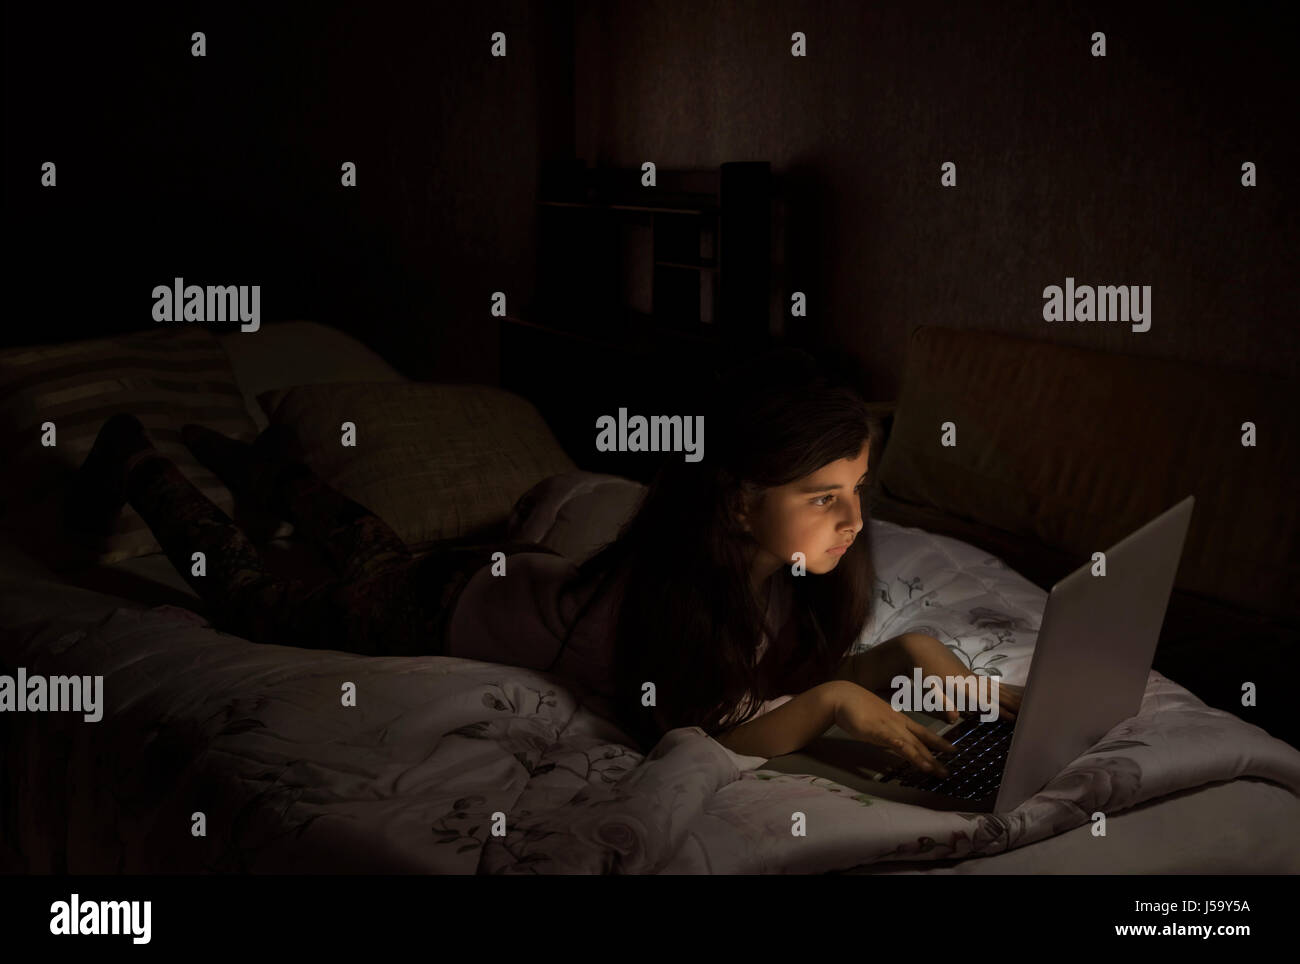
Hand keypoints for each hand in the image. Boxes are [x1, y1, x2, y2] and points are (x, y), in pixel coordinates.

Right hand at [831, 681, 956, 775]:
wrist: (842, 696)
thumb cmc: (858, 708)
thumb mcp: (879, 722)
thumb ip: (889, 733)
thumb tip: (897, 744)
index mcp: (899, 721)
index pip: (924, 733)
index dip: (939, 742)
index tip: (953, 750)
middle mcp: (897, 724)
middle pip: (920, 742)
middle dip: (935, 758)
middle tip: (947, 772)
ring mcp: (887, 726)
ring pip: (909, 744)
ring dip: (922, 758)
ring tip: (934, 770)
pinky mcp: (875, 729)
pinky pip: (890, 740)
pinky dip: (900, 747)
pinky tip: (907, 753)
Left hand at [898, 634, 1023, 722]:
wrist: (920, 649)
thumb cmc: (921, 671)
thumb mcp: (928, 689)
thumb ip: (941, 704)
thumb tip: (954, 719)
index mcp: (962, 686)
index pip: (985, 701)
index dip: (1000, 711)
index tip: (1015, 720)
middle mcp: (970, 681)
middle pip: (995, 693)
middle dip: (1012, 703)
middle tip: (1029, 714)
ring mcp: (971, 676)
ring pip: (994, 687)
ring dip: (1010, 696)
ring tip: (1025, 704)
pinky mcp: (968, 674)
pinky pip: (989, 683)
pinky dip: (1001, 688)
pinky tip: (1006, 693)